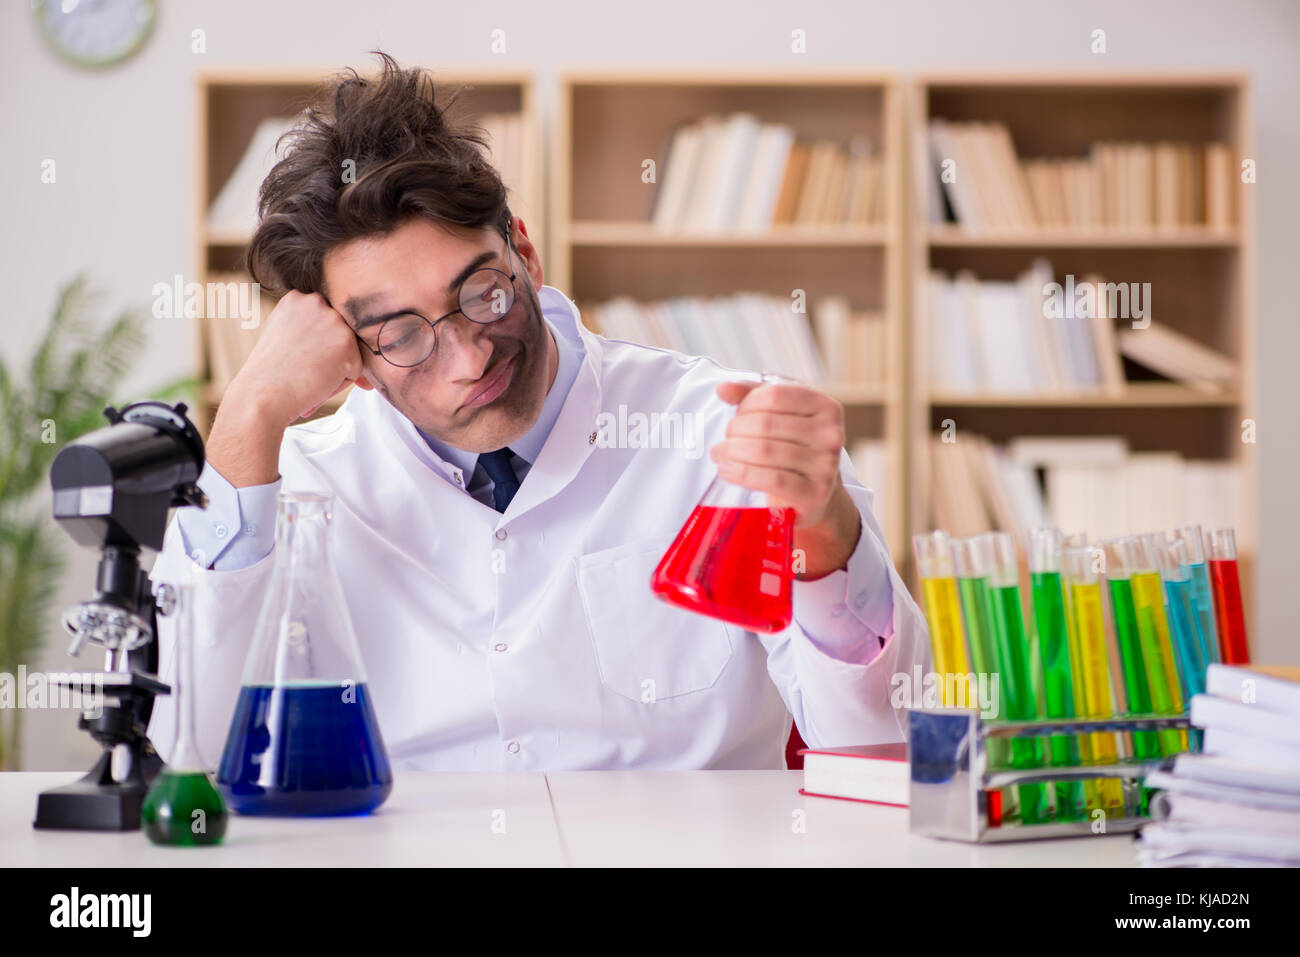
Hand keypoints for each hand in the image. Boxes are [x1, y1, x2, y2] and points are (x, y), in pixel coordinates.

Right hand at [226, 290, 372, 426]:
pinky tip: (315, 381)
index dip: (316, 344)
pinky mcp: (348, 344)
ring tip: (306, 374)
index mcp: (298, 298)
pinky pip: (356, 369)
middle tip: (301, 367)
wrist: (262, 396)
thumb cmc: (268, 374)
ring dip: (334, 368)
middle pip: (339, 333)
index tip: (299, 355)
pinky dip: (340, 382)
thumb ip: (304, 327)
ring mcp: (334, 321)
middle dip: (327, 354)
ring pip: (349, 351)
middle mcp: (317, 302)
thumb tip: (331, 336)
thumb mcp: (280, 335)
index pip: (324, 321)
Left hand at [711, 379, 861, 578]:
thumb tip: (723, 388)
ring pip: (764, 451)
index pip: (773, 395)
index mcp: (826, 407)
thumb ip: (752, 396)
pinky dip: (742, 473)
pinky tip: (727, 471)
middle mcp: (831, 434)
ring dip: (732, 452)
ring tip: (720, 455)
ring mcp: (826, 465)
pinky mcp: (814, 494)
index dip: (746, 405)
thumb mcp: (779, 418)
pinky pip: (770, 479)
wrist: (815, 495)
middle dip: (735, 431)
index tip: (737, 417)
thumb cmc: (793, 450)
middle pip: (765, 423)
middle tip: (725, 441)